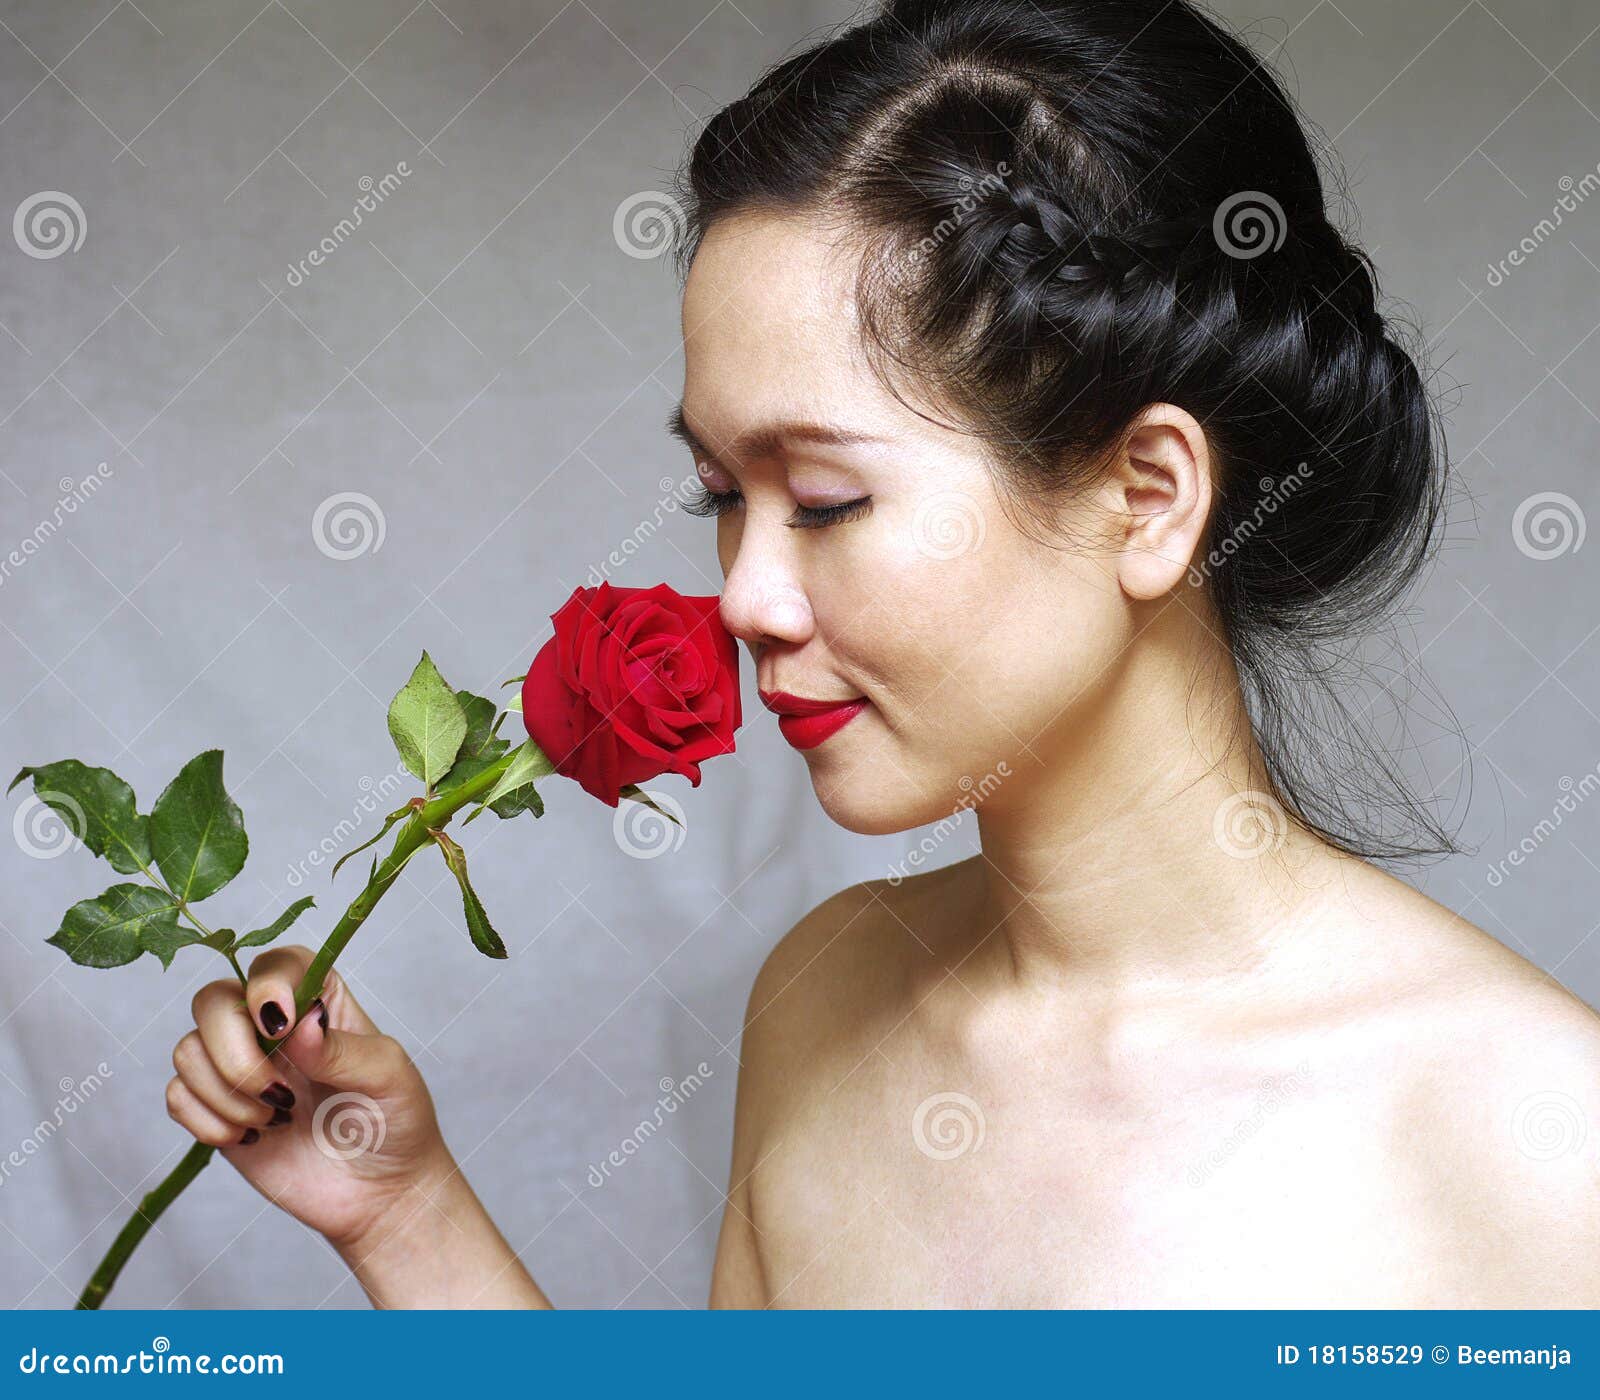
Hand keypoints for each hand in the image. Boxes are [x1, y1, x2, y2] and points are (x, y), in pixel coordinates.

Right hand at [168, 945, 453, 1250]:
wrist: (378, 1194)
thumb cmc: (396, 1123)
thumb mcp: (389, 1078)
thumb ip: (343, 1049)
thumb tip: (298, 1024)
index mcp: (320, 1001)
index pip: (274, 965)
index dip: (265, 987)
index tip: (279, 1025)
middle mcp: (273, 1028)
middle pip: (212, 1001)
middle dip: (234, 1051)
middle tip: (279, 1093)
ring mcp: (241, 1068)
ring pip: (187, 1049)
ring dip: (226, 1093)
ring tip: (275, 1120)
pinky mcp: (218, 1111)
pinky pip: (177, 1096)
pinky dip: (208, 1121)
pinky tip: (253, 1139)